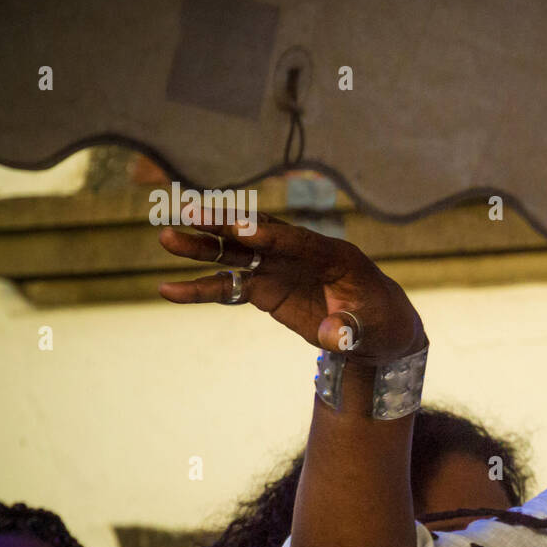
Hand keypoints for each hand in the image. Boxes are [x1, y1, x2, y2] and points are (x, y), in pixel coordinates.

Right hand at [157, 210, 423, 363]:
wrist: (376, 333)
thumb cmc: (380, 324)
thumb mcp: (372, 331)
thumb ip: (350, 330)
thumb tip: (333, 335)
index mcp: (336, 256)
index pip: (300, 241)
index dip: (273, 235)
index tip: (242, 227)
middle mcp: (302, 254)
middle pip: (259, 234)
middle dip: (226, 223)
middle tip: (188, 211)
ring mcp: (280, 268)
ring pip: (237, 254)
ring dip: (203, 247)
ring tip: (166, 238)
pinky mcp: (266, 288)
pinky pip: (229, 287)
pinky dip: (202, 288)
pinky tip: (168, 290)